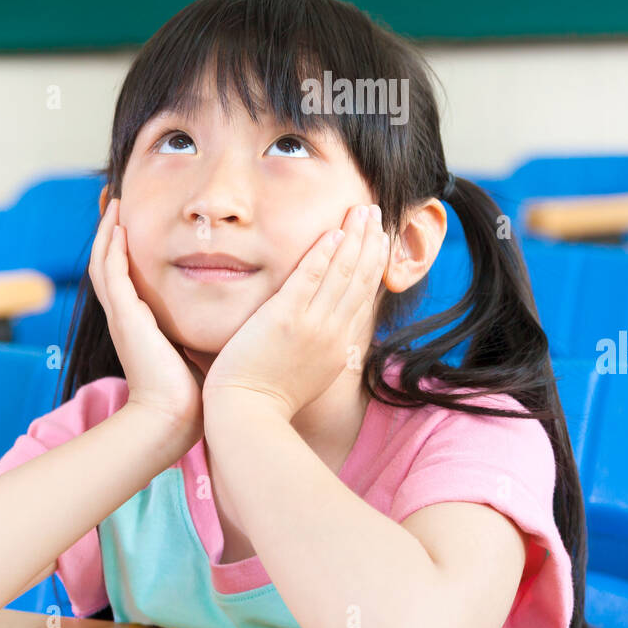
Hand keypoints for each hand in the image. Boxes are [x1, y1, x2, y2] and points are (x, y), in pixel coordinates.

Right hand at [89, 197, 203, 438]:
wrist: (174, 419)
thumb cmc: (192, 390)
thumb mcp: (196, 347)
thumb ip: (203, 327)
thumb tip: (230, 314)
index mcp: (141, 322)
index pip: (127, 275)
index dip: (127, 248)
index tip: (134, 222)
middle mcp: (127, 316)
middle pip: (108, 262)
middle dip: (110, 232)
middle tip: (116, 201)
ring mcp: (122, 316)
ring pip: (103, 263)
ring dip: (106, 232)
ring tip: (113, 204)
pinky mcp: (126, 318)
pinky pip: (111, 274)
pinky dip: (110, 248)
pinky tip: (117, 227)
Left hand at [201, 203, 391, 419]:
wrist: (248, 415)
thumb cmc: (270, 399)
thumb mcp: (312, 375)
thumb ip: (323, 349)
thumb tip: (333, 333)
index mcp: (340, 346)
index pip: (364, 296)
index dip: (374, 264)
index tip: (379, 240)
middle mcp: (334, 332)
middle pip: (360, 278)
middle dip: (371, 242)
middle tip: (377, 214)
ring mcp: (312, 324)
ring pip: (342, 272)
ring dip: (354, 238)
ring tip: (362, 211)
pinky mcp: (285, 317)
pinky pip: (309, 278)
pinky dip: (323, 254)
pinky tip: (332, 232)